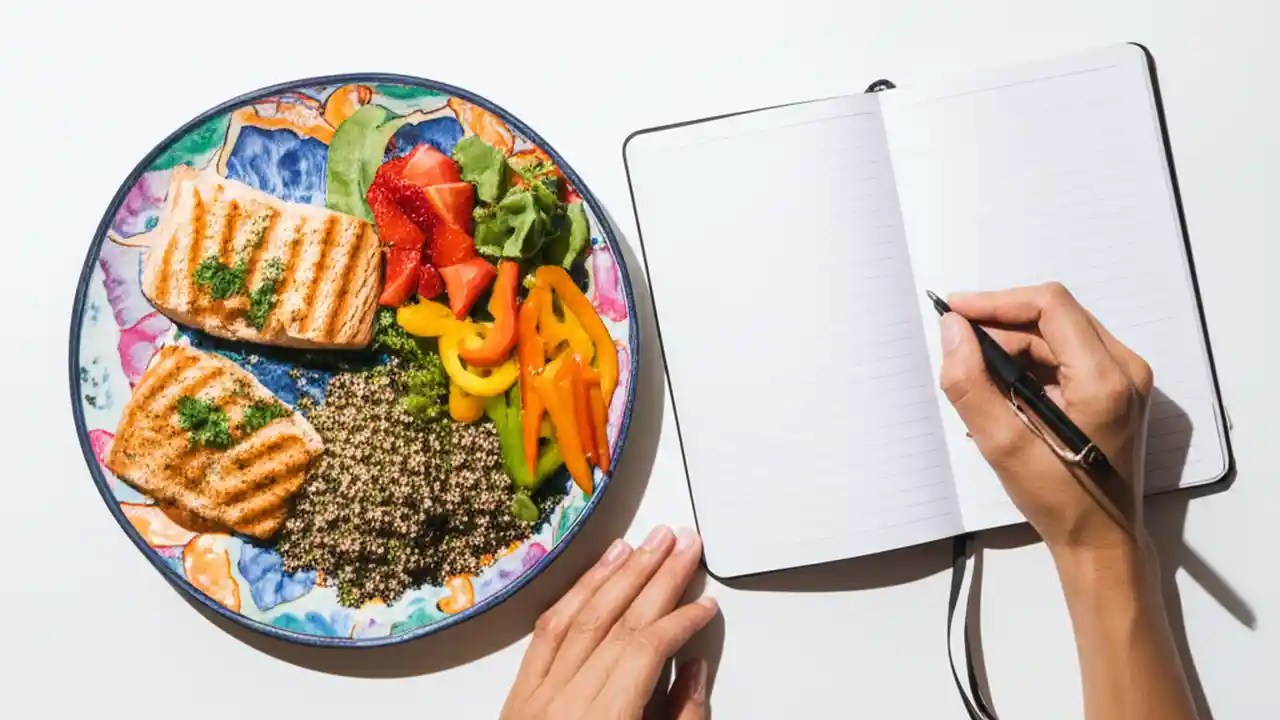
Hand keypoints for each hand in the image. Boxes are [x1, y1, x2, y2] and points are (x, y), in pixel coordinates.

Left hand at [501, 525, 716, 719]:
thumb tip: (690, 666)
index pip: (642, 651)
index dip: (678, 621)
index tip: (706, 604)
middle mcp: (564, 705)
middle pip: (615, 623)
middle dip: (655, 578)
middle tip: (683, 541)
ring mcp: (535, 697)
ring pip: (579, 618)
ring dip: (617, 574)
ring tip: (647, 541)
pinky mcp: (517, 696)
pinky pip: (547, 632)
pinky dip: (575, 595)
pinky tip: (599, 571)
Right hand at [938, 283, 1153, 554]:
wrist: (1101, 540)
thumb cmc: (1058, 499)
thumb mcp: (1003, 445)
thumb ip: (971, 384)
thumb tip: (952, 329)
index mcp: (1105, 377)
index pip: (1050, 306)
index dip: (997, 302)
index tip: (954, 312)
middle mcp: (1125, 367)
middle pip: (1054, 318)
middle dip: (1000, 327)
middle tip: (958, 351)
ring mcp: (1126, 378)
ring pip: (1058, 335)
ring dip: (1013, 347)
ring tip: (977, 379)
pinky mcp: (1117, 390)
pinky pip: (1067, 356)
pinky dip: (1029, 364)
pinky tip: (1003, 392)